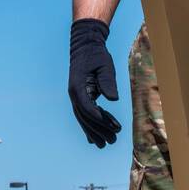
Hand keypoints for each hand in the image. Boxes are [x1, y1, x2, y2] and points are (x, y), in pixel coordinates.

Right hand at [68, 18, 121, 147]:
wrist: (85, 46)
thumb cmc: (97, 55)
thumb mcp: (105, 65)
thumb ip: (107, 82)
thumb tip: (113, 99)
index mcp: (78, 87)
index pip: (88, 107)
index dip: (101, 119)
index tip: (114, 127)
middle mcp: (74, 94)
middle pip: (85, 117)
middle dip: (99, 130)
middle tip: (113, 140)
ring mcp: (75, 97)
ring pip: (84, 119)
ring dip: (94, 132)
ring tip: (106, 144)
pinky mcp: (80, 98)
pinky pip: (84, 115)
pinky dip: (89, 127)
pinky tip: (94, 139)